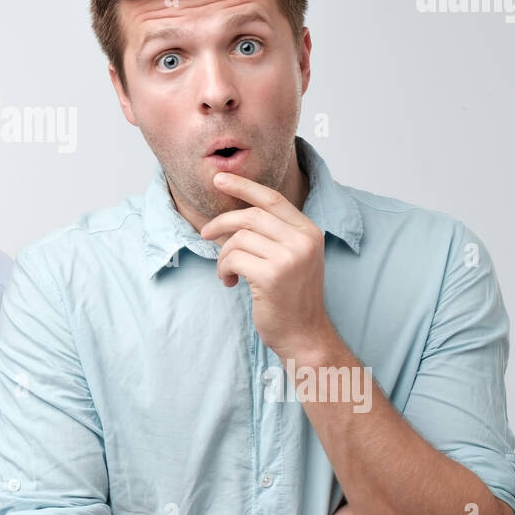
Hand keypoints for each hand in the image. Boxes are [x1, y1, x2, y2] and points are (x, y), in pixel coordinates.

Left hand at [199, 171, 333, 361]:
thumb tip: (230, 216)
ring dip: (224, 255)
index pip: (272, 198)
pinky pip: (232, 259)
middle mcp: (303, 240)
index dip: (243, 186)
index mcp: (309, 231)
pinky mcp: (272, 275)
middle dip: (221, 223)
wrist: (304, 335)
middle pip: (250, 215)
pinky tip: (230, 283)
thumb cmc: (291, 297)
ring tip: (228, 272)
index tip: (219, 179)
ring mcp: (289, 257)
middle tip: (205, 234)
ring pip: (238, 239)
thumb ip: (272, 234)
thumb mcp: (291, 258)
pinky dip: (223, 270)